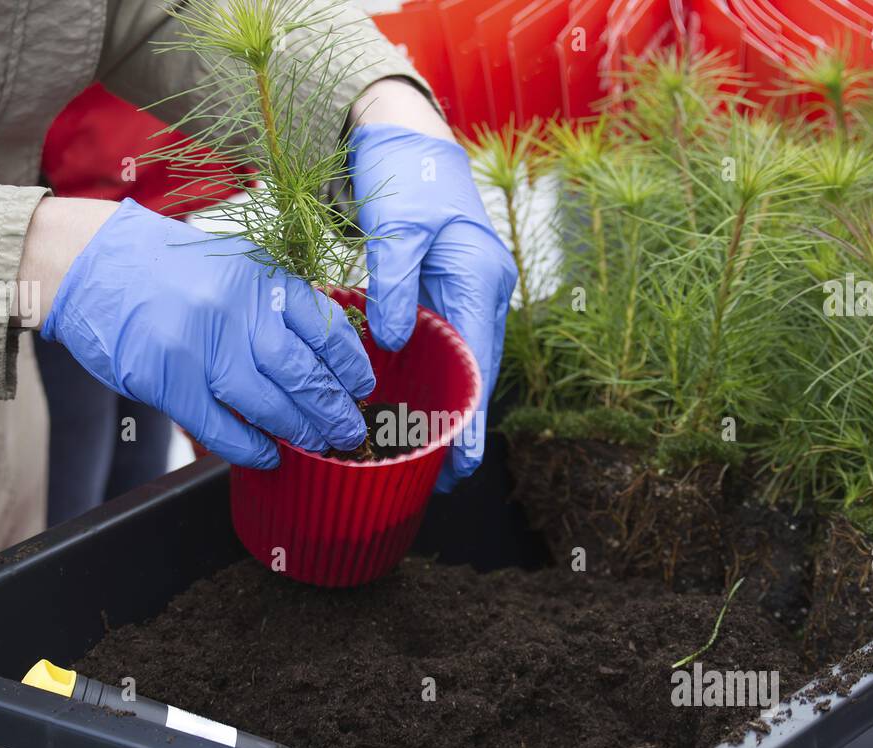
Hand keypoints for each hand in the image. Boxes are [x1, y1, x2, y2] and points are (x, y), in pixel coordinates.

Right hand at [25, 197, 374, 467]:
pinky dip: (250, 447)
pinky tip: (269, 454)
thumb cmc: (164, 269)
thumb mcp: (232, 265)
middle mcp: (236, 307)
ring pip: (268, 403)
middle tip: (348, 431)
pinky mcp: (167, 378)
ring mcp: (200, 344)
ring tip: (317, 445)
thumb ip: (274, 304)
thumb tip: (321, 356)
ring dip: (299, 431)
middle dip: (333, 408)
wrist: (89, 263)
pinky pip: (220, 426)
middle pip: (302, 371)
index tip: (361, 387)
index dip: (349, 364)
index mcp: (260, 276)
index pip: (323, 326)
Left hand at [349, 84, 515, 489]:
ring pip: (462, 366)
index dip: (473, 418)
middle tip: (443, 478)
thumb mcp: (398, 232)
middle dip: (463, 427)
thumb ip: (394, 288)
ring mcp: (467, 297)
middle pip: (477, 375)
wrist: (408, 144)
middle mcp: (482, 295)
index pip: (480, 364)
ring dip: (447, 410)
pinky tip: (411, 409)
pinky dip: (430, 381)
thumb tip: (390, 343)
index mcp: (480, 281)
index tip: (464, 461)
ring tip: (427, 459)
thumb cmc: (407, 180)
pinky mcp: (447, 297)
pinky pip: (443, 350)